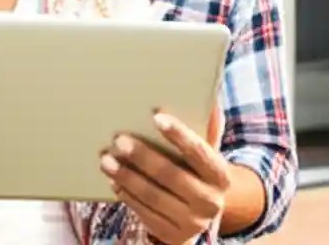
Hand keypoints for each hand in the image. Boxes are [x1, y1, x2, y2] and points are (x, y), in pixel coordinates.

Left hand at [100, 106, 229, 244]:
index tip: (157, 117)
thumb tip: (209, 97)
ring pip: (152, 196)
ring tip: (107, 159)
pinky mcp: (172, 236)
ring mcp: (191, 222)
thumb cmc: (199, 172)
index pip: (199, 152)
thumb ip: (208, 128)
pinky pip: (144, 213)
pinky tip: (114, 181)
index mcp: (221, 176)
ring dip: (126, 176)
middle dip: (142, 156)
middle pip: (171, 175)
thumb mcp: (208, 153)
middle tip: (119, 140)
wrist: (204, 214)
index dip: (178, 134)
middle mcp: (210, 202)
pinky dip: (126, 195)